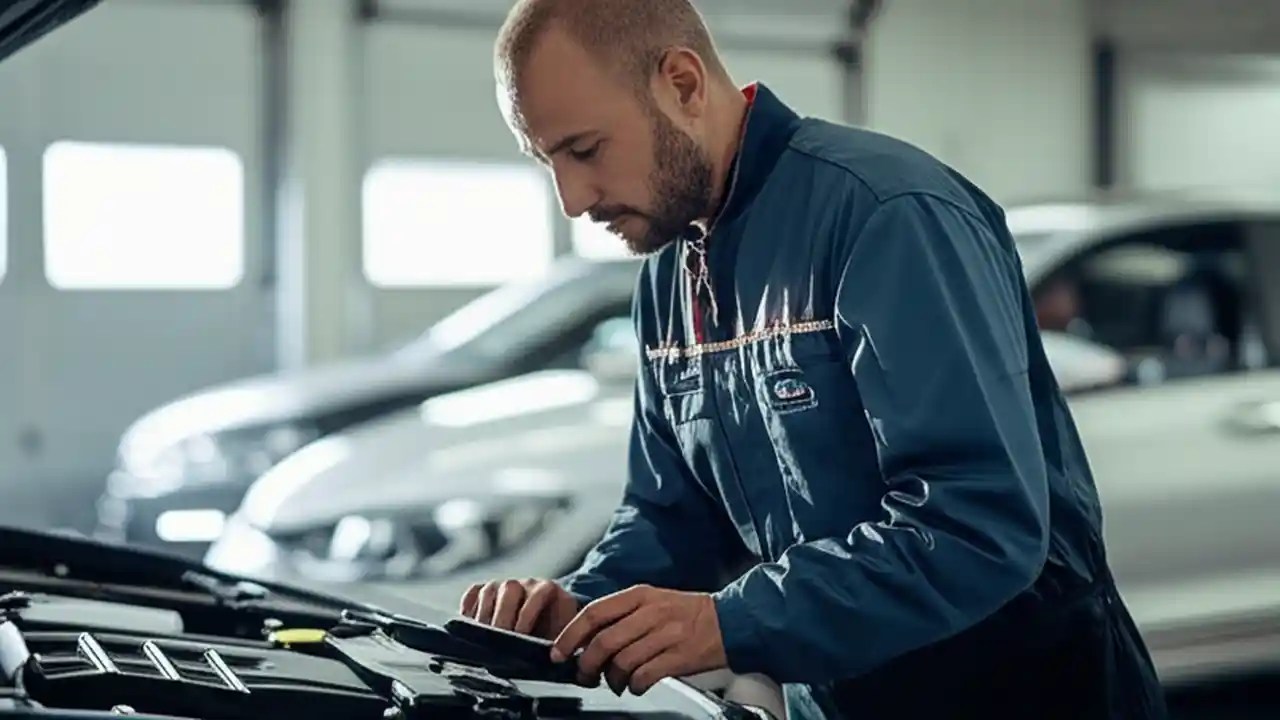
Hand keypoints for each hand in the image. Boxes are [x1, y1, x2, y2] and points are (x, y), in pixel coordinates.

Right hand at [459, 578, 579, 638]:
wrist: (549, 622)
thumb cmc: (556, 632)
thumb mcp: (564, 635)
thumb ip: (560, 641)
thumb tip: (551, 655)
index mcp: (548, 589)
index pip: (537, 594)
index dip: (527, 615)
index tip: (520, 636)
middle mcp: (524, 583)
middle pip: (509, 588)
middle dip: (502, 616)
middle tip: (497, 641)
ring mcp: (504, 585)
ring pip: (489, 590)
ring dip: (484, 615)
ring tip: (482, 638)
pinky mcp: (486, 590)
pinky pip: (474, 591)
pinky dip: (469, 606)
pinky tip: (468, 624)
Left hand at [551, 585, 726, 695]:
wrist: (731, 621)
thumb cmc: (687, 613)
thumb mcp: (653, 601)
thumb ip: (622, 615)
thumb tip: (586, 640)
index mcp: (640, 595)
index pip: (594, 613)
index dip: (570, 635)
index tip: (558, 652)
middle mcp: (651, 612)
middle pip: (604, 642)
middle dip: (587, 664)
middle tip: (584, 675)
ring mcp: (666, 635)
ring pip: (621, 662)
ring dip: (612, 679)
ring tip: (615, 683)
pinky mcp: (679, 657)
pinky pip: (644, 676)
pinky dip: (633, 686)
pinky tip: (636, 686)